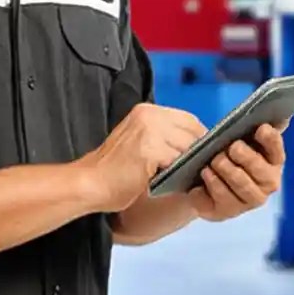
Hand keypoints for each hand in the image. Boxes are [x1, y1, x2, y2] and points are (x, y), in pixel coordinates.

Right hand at [77, 103, 205, 212]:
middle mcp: (149, 114)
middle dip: (200, 151)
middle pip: (192, 130)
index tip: (204, 155)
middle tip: (200, 169)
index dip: (199, 138)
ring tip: (189, 177)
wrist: (89, 184)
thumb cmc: (115, 171)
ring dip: (192, 163)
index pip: (188, 119)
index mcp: (147, 110)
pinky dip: (181, 173)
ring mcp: (149, 130)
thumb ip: (164, 137)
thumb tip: (199, 146)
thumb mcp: (140, 142)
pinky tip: (177, 183)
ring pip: (188, 146)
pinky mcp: (150, 149)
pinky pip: (178, 161)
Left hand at [187, 122, 285, 221]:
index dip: (270, 139)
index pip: (277, 149)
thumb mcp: (243, 139)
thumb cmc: (229, 156)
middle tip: (232, 147)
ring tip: (216, 159)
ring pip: (243, 184)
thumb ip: (261, 129)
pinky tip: (206, 172)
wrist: (203, 182)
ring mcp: (249, 200)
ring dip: (228, 170)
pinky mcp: (229, 211)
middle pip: (261, 170)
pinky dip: (215, 182)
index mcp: (274, 161)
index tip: (260, 128)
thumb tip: (282, 119)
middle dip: (246, 157)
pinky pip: (224, 196)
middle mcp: (267, 183)